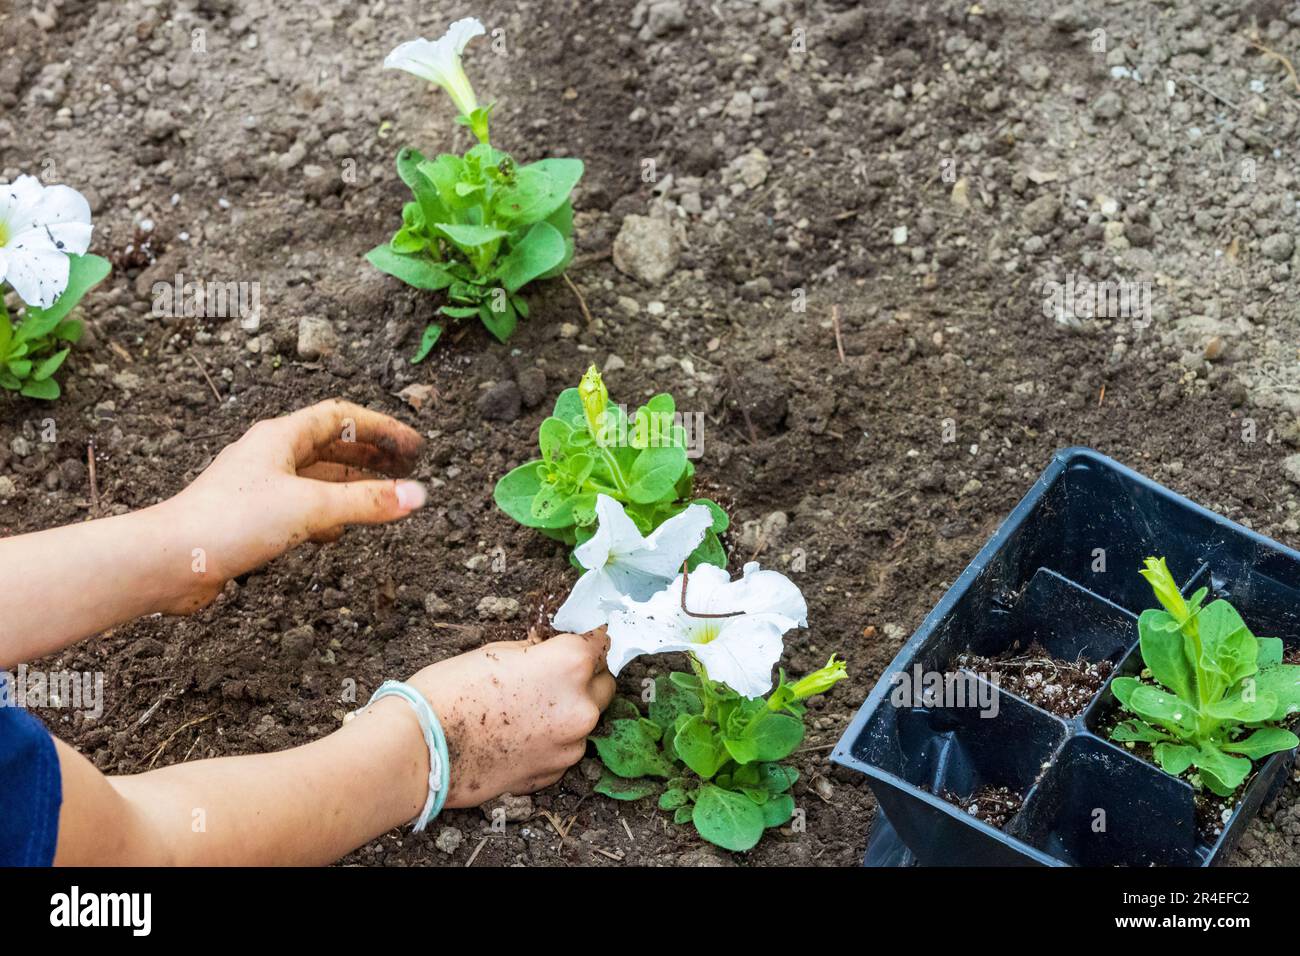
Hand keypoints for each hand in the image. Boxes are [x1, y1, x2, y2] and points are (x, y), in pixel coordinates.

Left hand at [156, 399, 426, 612]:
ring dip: (351, 484)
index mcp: (281, 437)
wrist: (170, 559)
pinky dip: (327, 512)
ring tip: (382, 496)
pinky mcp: (250, 517)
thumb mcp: (311, 507)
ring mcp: (258, 486)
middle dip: (371, 455)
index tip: (413, 446)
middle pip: (330, 445)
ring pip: (316, 476)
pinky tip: (338, 531)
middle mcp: (269, 455)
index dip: (381, 428)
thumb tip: (417, 496)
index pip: (341, 417)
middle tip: (406, 469)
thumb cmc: (231, 522)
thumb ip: (367, 502)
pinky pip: (300, 505)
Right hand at [405, 628, 615, 806]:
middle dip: (585, 678)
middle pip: (603, 684)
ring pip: (585, 720)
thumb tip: (548, 652)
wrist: (420, 749)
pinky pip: (565, 748)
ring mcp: (571, 745)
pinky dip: (551, 741)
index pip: (601, 644)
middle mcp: (581, 705)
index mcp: (570, 664)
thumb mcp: (495, 651)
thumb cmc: (449, 693)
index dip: (587, 640)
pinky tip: (517, 735)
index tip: (580, 641)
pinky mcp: (555, 773)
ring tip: (524, 710)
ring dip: (567, 713)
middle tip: (551, 677)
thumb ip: (536, 652)